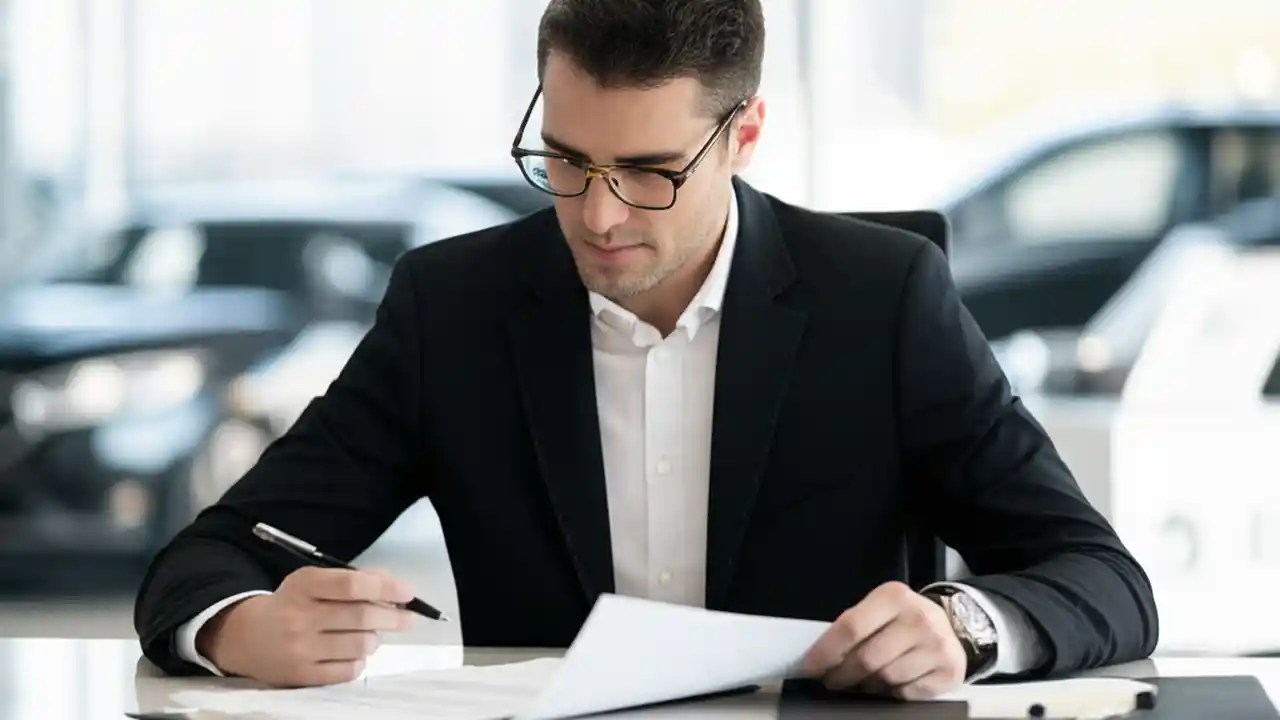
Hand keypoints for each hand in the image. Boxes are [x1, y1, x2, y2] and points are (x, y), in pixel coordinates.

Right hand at [196, 567, 417, 686]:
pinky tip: (353, 654)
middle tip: (408, 620)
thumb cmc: (292, 604)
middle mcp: (300, 615)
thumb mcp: (314, 583)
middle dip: (393, 617)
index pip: (353, 585)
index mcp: (304, 585)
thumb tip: (394, 587)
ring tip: (369, 636)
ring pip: (360, 645)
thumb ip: (354, 580)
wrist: (246, 637)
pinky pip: (349, 670)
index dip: (386, 588)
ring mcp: (300, 648)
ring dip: (374, 639)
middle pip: (362, 617)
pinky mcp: (301, 675)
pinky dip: (359, 661)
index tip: (408, 593)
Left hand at [800, 581, 966, 699]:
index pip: (851, 628)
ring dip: (867, 685)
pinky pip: (906, 693)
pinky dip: (891, 693)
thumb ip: (854, 626)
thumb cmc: (904, 619)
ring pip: (885, 679)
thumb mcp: (880, 609)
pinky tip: (888, 684)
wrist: (952, 627)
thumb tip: (819, 657)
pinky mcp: (948, 671)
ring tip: (863, 680)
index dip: (826, 651)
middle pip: (866, 658)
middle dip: (842, 675)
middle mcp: (918, 619)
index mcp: (894, 597)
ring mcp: (936, 646)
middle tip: (832, 681)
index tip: (810, 667)